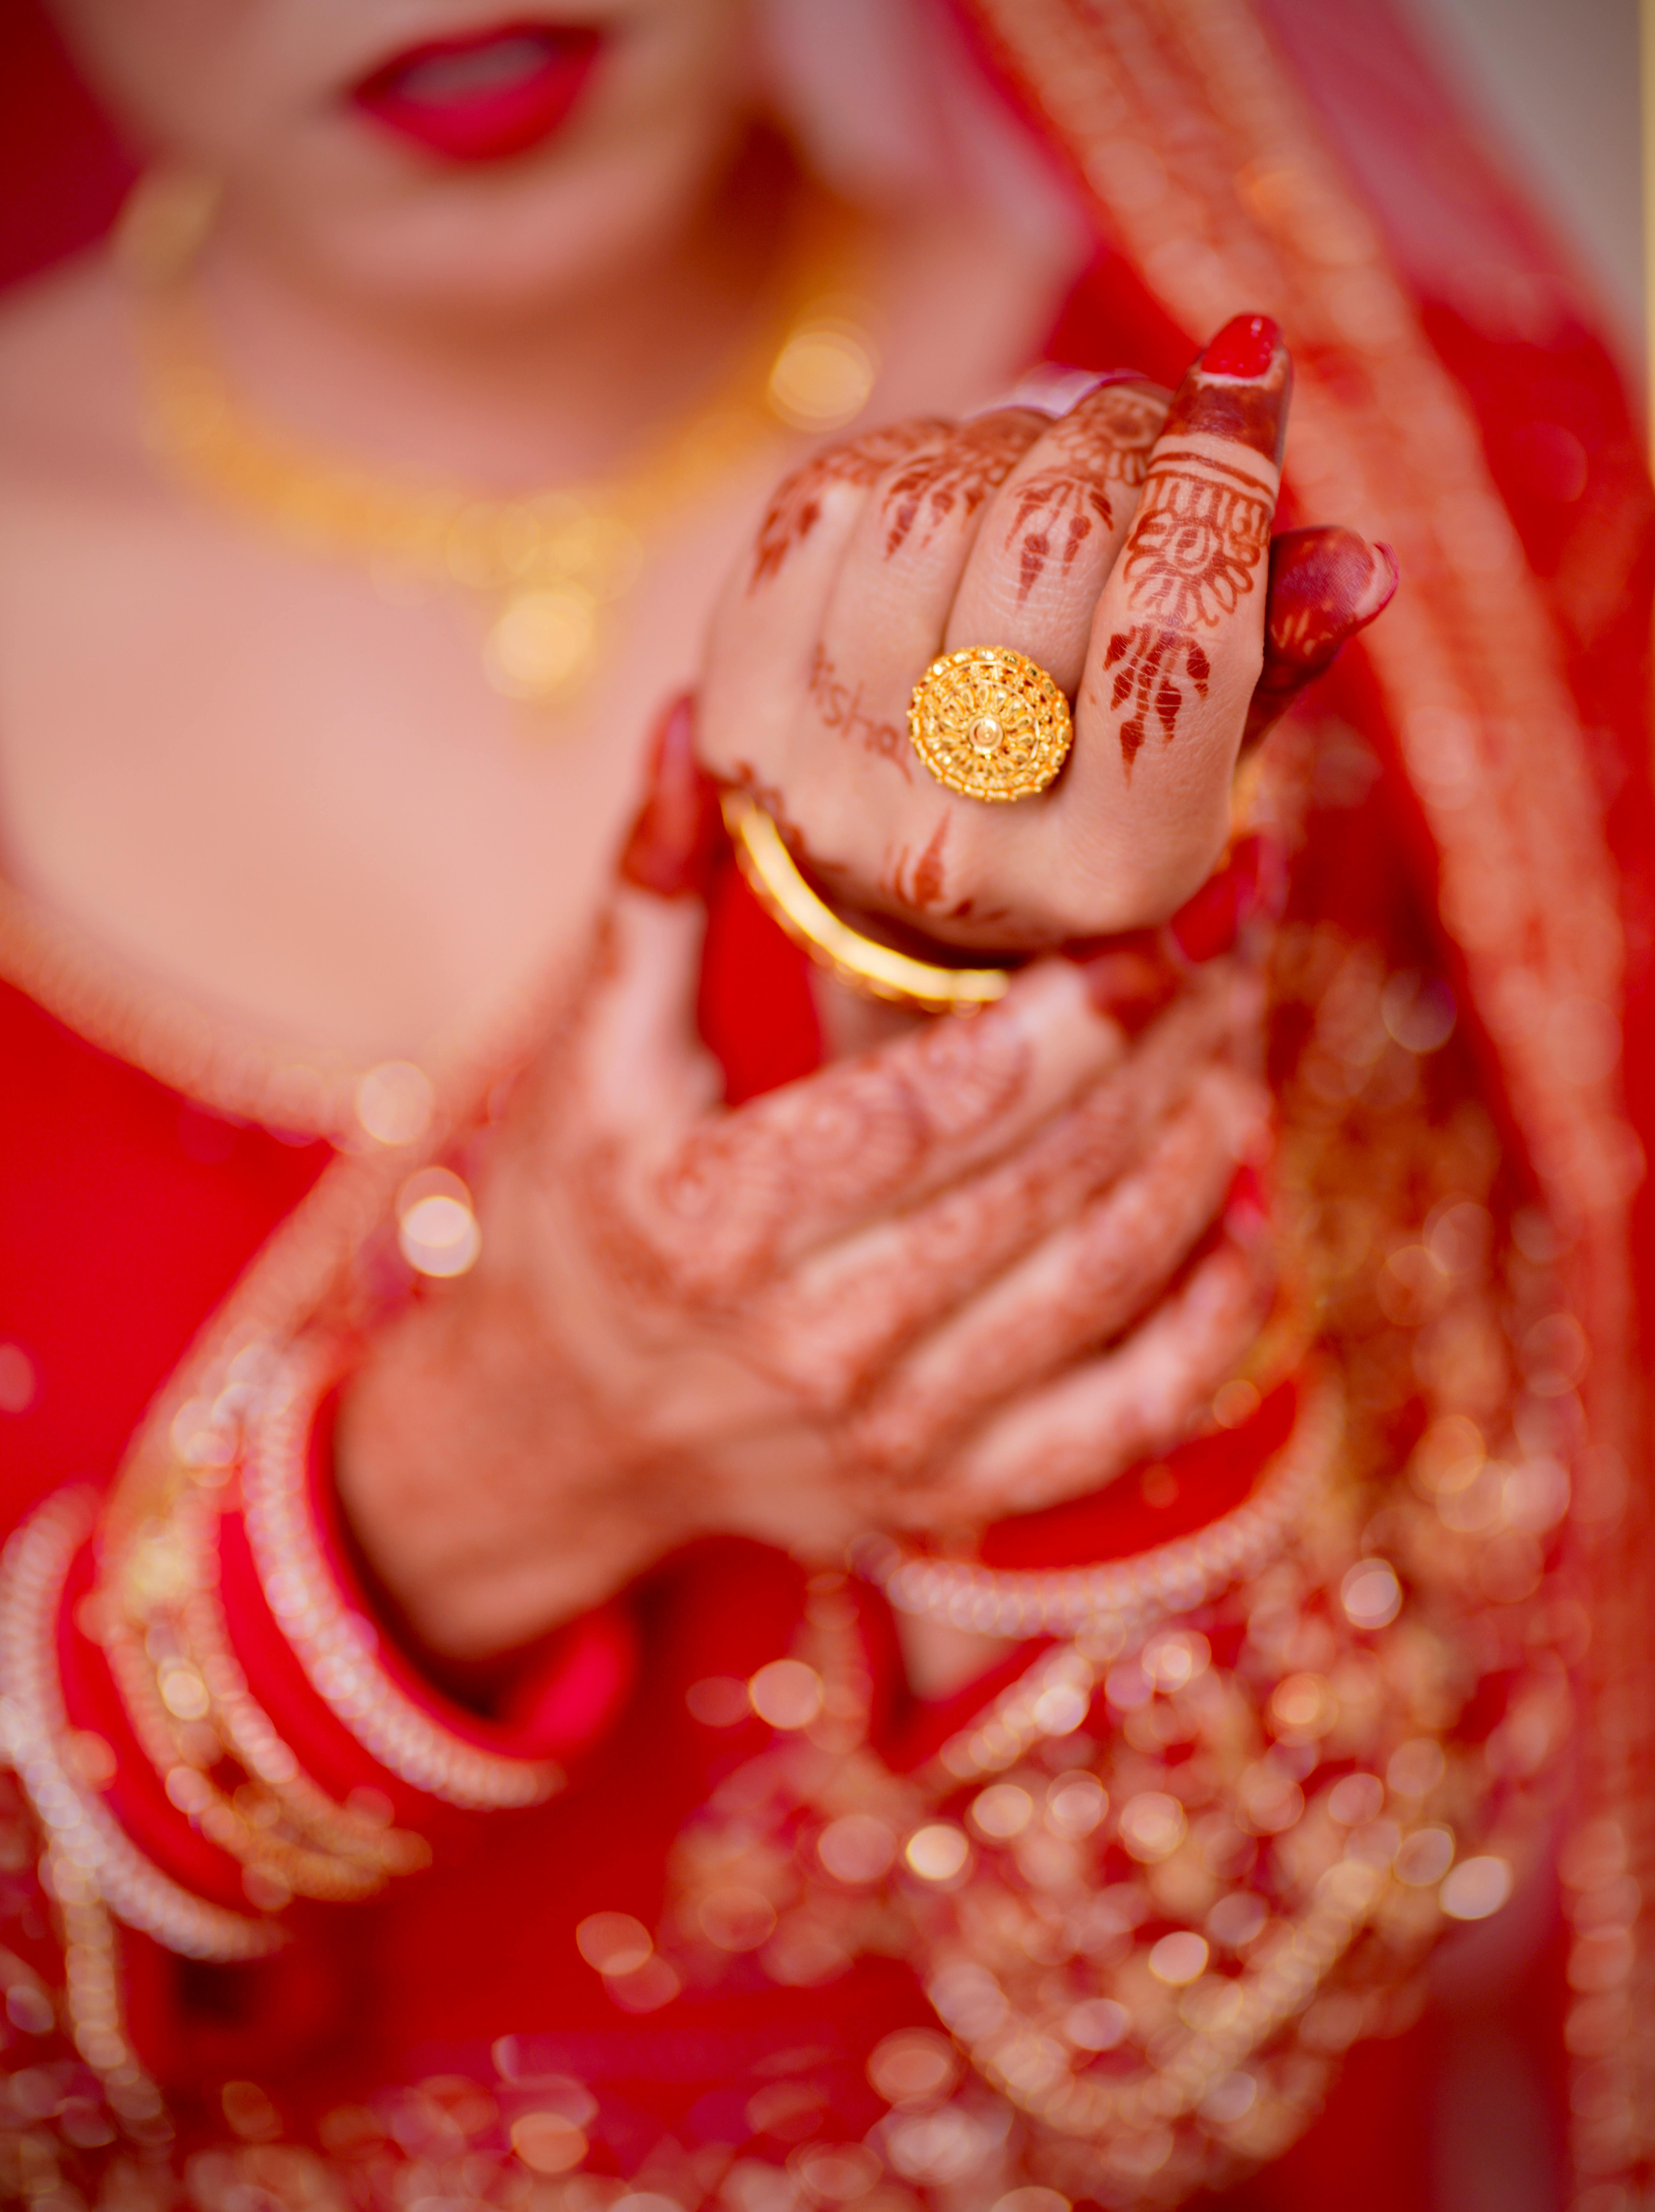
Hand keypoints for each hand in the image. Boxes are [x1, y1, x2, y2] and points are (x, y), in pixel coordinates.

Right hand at [335, 754, 1269, 1658]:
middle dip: (1163, 1051)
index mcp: (721, 1222)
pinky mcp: (952, 1499)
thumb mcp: (589, 1057)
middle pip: (1046, 1178)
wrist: (557, 1437)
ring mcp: (896, 1439)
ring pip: (1106, 1280)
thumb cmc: (579, 1222)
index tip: (1160, 925)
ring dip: (1199, 1151)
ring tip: (1243, 1041)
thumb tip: (695, 712)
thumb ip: (653, 893)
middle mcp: (816, 1344)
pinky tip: (1243, 1207)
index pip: (942, 1106)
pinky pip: (1133, 1413)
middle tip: (1233, 944)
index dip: (1072, 1016)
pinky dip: (1213, 1314)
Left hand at [697, 316, 1393, 952]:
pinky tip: (947, 498)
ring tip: (1046, 471)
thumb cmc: (1095, 784)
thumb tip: (1359, 560)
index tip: (1249, 365)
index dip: (1221, 470)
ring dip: (1007, 443)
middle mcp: (958, 855)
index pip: (1175, 634)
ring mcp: (826, 791)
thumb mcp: (1210, 743)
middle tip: (1141, 421)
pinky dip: (901, 462)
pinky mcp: (734, 723)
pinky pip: (821, 506)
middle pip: (1050, 544)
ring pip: (929, 505)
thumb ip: (1280, 654)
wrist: (916, 873)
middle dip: (1113, 439)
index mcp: (1109, 874)